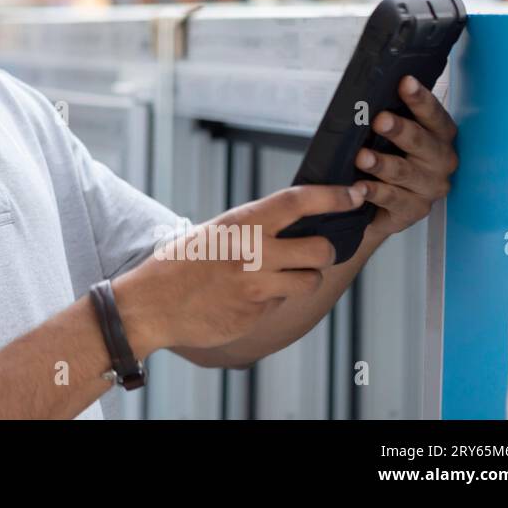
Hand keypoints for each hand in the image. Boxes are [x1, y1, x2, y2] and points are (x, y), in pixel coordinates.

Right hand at [116, 184, 361, 352]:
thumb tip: (294, 224)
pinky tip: (247, 296)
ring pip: (310, 280)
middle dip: (323, 250)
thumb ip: (254, 230)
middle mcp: (255, 252)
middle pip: (320, 249)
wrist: (151, 304)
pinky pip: (282, 302)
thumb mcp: (216, 233)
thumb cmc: (181, 264)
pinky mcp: (256, 314)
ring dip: (303, 278)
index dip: (333, 196)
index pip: (298, 202)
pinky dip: (273, 298)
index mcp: (243, 224)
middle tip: (312, 250)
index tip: (355, 194)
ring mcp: (257, 286)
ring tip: (277, 276)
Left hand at [353, 74, 458, 237]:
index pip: (433, 115)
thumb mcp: (385, 136)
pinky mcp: (414, 211)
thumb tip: (365, 96)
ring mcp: (429, 188)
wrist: (373, 205)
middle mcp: (440, 161)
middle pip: (423, 143)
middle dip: (401, 130)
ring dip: (383, 164)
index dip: (420, 99)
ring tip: (362, 157)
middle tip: (380, 120)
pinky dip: (375, 192)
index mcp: (438, 136)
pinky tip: (360, 188)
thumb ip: (385, 117)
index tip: (405, 82)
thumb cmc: (384, 158)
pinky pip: (394, 199)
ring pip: (406, 172)